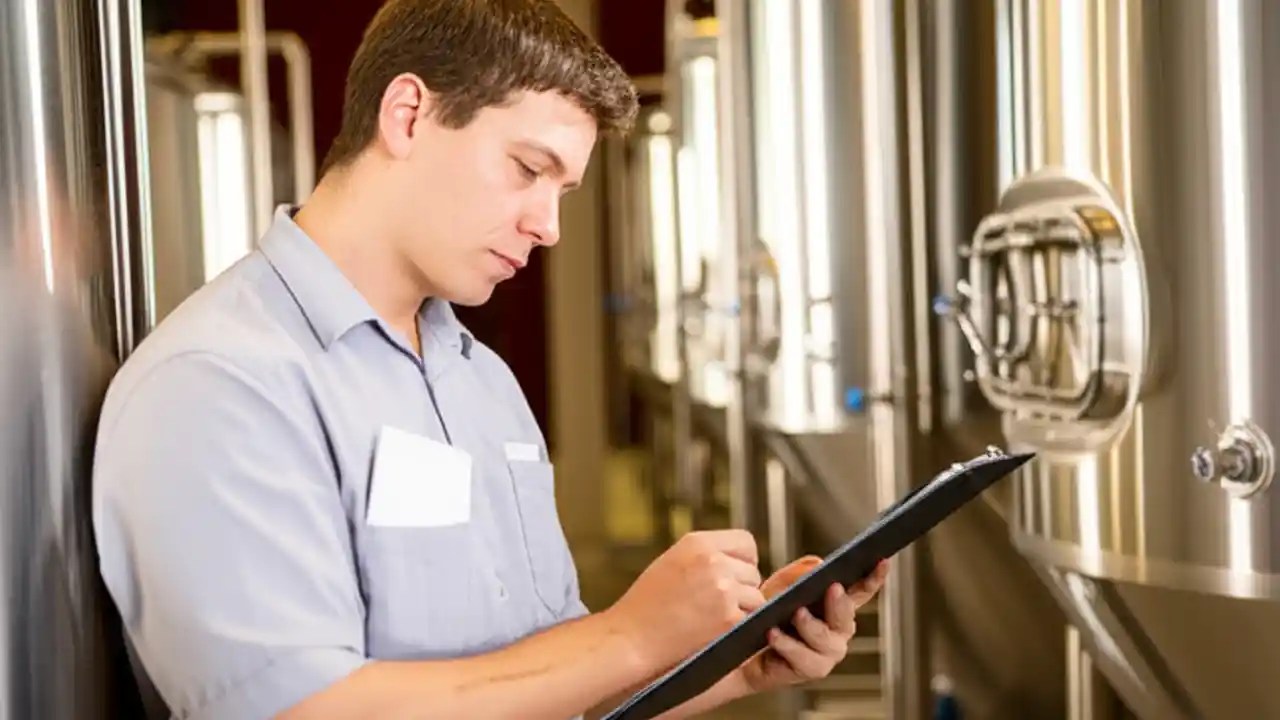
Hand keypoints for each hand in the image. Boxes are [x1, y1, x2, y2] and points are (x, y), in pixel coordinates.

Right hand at [606, 530, 765, 670]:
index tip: (734, 574)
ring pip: (755, 597)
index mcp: (697, 543)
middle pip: (752, 572)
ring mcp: (723, 590)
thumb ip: (706, 555)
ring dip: (742, 609)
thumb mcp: (673, 561)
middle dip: (741, 587)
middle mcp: (713, 561)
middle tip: (715, 603)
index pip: (746, 542)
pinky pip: (750, 620)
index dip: (743, 560)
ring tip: (711, 617)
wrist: (631, 638)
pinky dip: (737, 628)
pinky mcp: (729, 618)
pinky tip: (712, 630)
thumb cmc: (646, 605)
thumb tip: (739, 561)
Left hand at [739, 558, 889, 693]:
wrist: (741, 647)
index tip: (882, 560)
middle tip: (833, 588)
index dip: (874, 576)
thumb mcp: (780, 586)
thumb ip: (799, 574)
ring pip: (827, 640)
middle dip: (840, 603)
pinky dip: (788, 644)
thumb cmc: (764, 614)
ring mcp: (827, 652)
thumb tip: (818, 564)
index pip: (860, 590)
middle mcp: (837, 630)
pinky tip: (774, 633)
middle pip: (846, 616)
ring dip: (811, 625)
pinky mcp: (810, 669)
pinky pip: (804, 658)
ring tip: (796, 613)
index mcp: (836, 606)